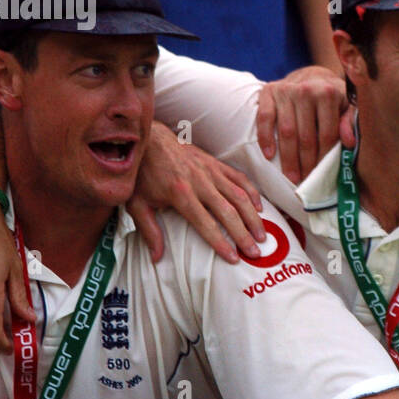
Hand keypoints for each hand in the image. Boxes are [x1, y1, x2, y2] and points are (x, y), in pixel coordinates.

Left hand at [129, 122, 264, 263]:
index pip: (205, 223)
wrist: (150, 140)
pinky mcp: (216, 163)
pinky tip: (259, 208)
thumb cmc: (142, 174)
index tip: (233, 258)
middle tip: (256, 253)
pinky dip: (252, 193)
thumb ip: (148, 231)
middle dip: (243, 234)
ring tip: (262, 235)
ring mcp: (211, 171)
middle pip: (228, 212)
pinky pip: (240, 178)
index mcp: (180, 193)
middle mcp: (199, 181)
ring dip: (253, 217)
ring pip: (239, 195)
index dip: (221, 242)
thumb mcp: (136, 203)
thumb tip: (157, 258)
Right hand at [256, 65, 354, 182]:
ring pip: (286, 132)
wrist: (311, 76)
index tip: (321, 174)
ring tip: (291, 176)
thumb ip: (349, 121)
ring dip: (288, 158)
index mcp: (328, 93)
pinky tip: (269, 155)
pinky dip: (266, 138)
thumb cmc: (332, 97)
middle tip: (305, 182)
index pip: (327, 134)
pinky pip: (265, 119)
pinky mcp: (268, 91)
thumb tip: (350, 143)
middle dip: (306, 163)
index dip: (324, 157)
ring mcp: (286, 90)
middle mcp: (306, 90)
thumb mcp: (347, 106)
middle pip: (306, 136)